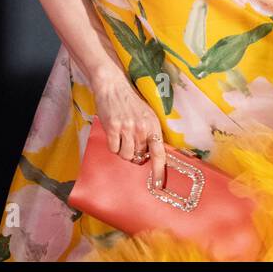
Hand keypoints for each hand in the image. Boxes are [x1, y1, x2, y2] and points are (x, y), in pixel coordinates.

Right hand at [89, 68, 167, 190]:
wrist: (113, 86)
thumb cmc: (129, 102)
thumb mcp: (146, 115)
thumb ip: (149, 133)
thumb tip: (150, 155)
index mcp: (153, 126)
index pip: (159, 154)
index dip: (159, 171)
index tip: (159, 185)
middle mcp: (142, 128)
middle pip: (139, 157)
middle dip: (135, 154)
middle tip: (130, 141)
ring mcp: (127, 128)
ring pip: (126, 155)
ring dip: (123, 150)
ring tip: (121, 137)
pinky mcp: (113, 128)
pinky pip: (114, 149)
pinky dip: (113, 145)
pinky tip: (113, 133)